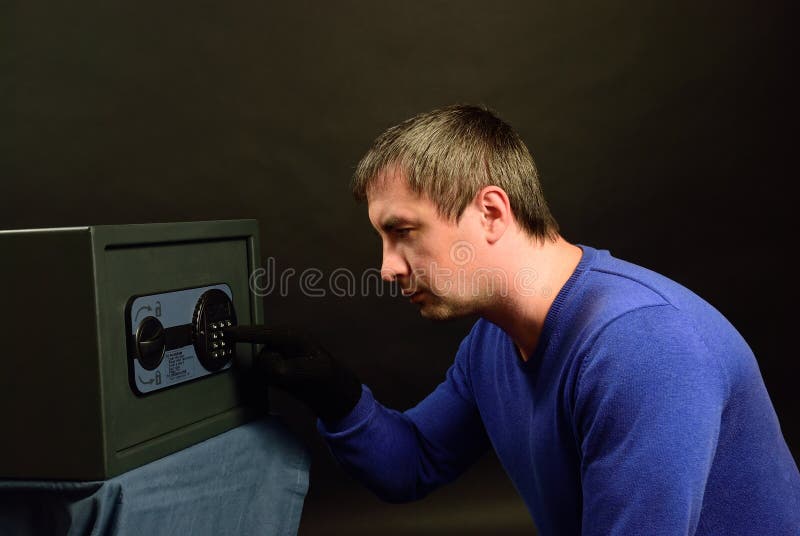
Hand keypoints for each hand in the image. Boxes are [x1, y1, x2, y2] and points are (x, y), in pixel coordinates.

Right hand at [225, 326, 361, 421]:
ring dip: (273, 376)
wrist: (332, 391)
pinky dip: (272, 380)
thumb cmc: (326, 376)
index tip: (224, 333)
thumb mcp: (310, 372)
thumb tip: (272, 369)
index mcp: (293, 336)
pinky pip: (263, 374)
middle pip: (261, 355)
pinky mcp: (274, 367)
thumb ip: (288, 369)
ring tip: (295, 379)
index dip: (244, 333)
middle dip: (271, 367)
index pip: (264, 333)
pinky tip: (288, 382)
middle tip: (290, 375)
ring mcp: (277, 354)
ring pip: (261, 366)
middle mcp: (282, 343)